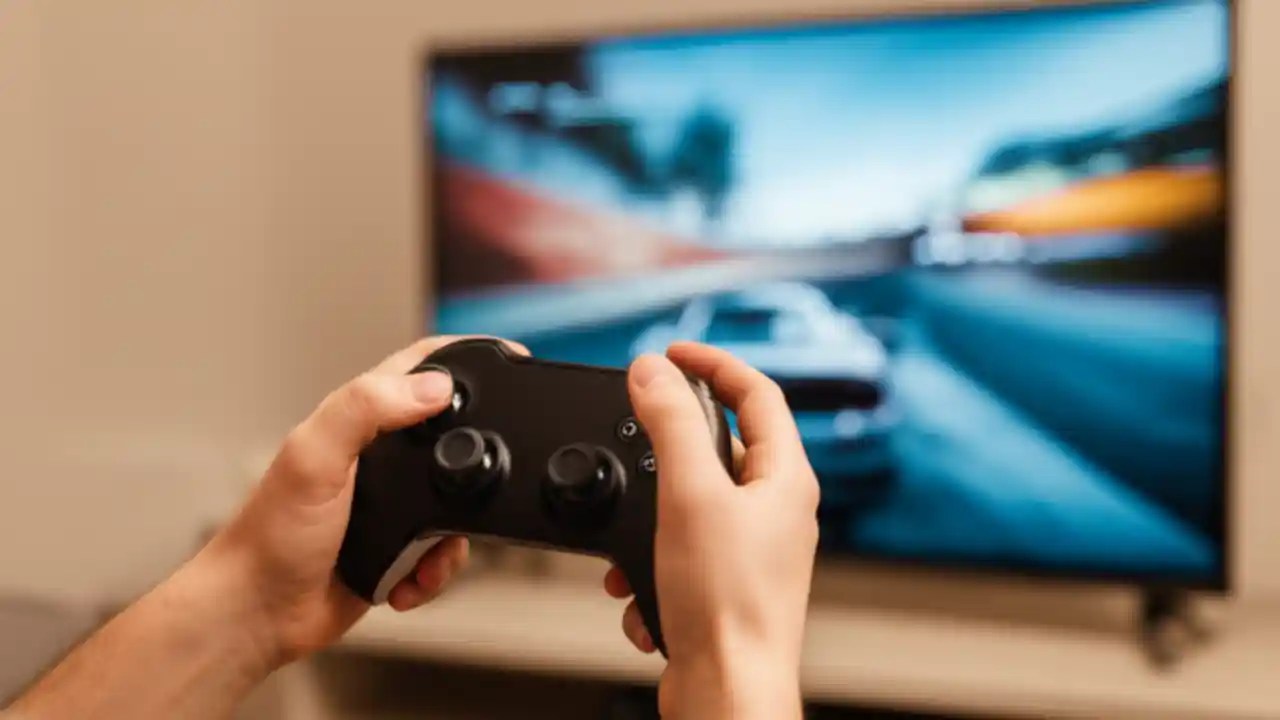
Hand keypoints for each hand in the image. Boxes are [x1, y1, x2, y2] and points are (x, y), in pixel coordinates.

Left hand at [9, 336, 530, 718]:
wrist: (260, 615)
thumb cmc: (270, 537)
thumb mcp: (315, 457)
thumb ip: (366, 409)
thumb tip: (434, 387)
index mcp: (356, 421)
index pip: (417, 368)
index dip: (461, 356)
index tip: (506, 355)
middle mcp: (376, 458)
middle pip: (451, 436)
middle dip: (472, 463)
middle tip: (483, 482)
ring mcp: (390, 505)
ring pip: (456, 504)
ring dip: (454, 535)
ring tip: (427, 554)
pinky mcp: (398, 549)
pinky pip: (444, 553)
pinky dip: (436, 572)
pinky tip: (408, 580)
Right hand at [605, 342, 818, 718]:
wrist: (728, 695)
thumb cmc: (728, 607)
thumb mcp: (689, 495)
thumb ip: (671, 424)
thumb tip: (653, 370)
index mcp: (785, 479)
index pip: (757, 393)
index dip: (713, 362)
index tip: (671, 353)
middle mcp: (776, 511)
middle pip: (719, 447)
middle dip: (666, 451)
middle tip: (634, 441)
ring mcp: (752, 551)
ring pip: (689, 505)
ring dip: (649, 518)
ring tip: (632, 547)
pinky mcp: (724, 587)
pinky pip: (678, 553)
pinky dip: (649, 564)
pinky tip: (640, 591)